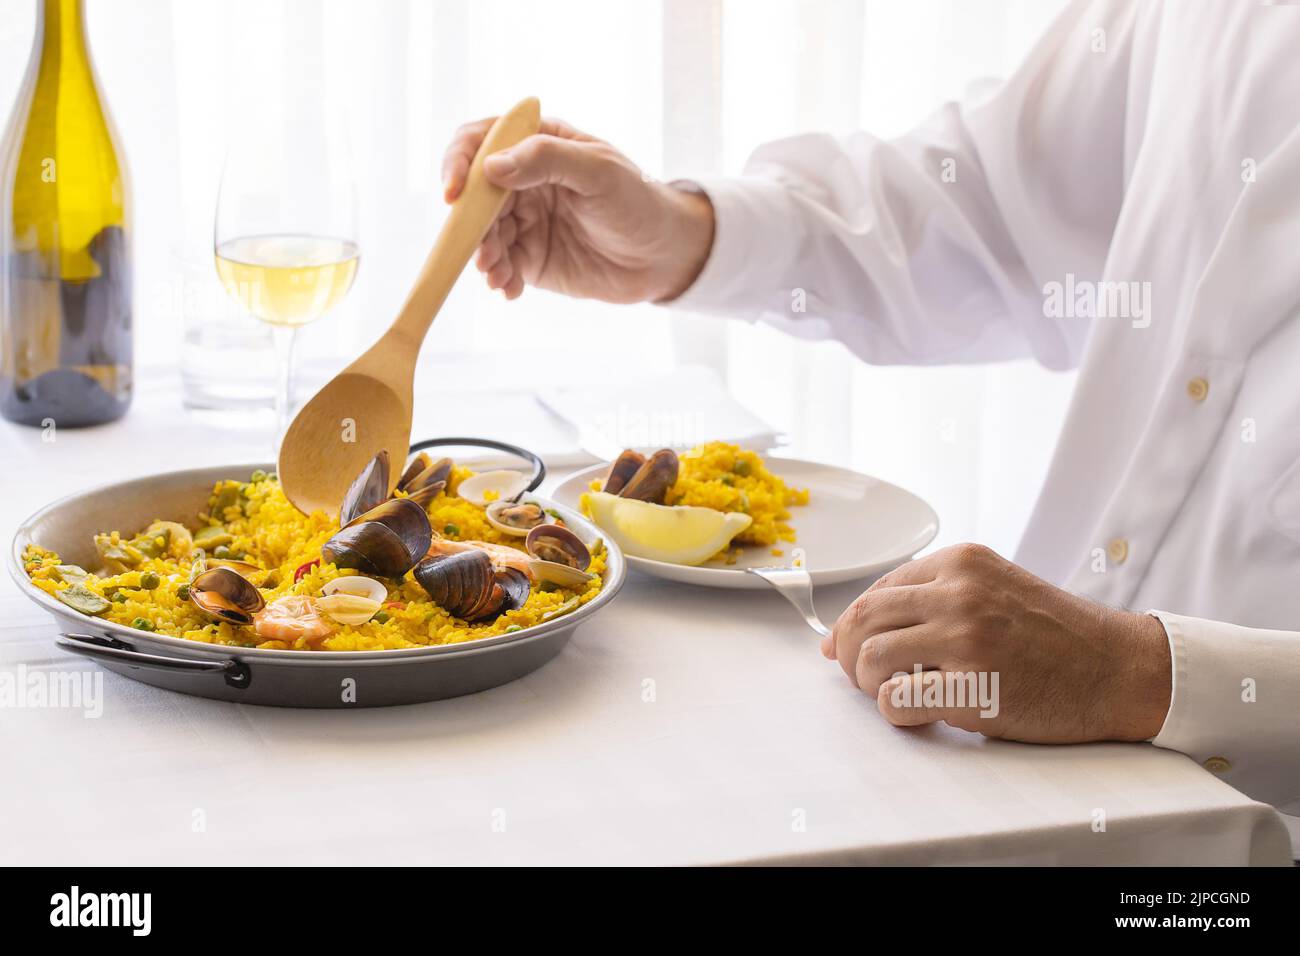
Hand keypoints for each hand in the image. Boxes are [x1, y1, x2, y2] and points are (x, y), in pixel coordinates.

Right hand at [441, 116, 713, 302]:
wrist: (665, 256)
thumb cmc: (639, 201)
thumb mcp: (599, 172)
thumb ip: (547, 160)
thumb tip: (491, 167)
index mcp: (537, 145)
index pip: (480, 141)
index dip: (460, 163)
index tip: (454, 193)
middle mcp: (523, 181)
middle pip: (473, 194)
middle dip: (470, 223)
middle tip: (484, 248)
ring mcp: (524, 221)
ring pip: (481, 234)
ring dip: (483, 255)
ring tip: (500, 275)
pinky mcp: (530, 258)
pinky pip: (500, 267)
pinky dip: (499, 278)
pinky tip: (511, 289)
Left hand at [824, 543, 1171, 742]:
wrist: (1119, 669)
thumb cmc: (1057, 637)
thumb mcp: (997, 589)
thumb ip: (937, 597)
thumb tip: (853, 628)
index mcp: (961, 562)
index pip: (877, 589)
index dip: (851, 623)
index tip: (842, 647)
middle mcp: (959, 592)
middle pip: (862, 618)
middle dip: (848, 653)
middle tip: (859, 677)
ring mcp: (965, 638)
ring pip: (868, 656)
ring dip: (868, 684)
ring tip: (893, 695)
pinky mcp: (974, 687)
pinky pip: (895, 699)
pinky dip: (895, 711)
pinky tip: (921, 713)